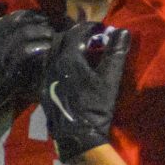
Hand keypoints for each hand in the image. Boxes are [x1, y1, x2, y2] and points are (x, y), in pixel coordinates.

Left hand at [39, 22, 134, 163]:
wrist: (77, 136)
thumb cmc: (96, 107)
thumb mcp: (110, 79)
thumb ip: (116, 53)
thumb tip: (123, 31)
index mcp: (68, 57)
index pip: (76, 32)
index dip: (90, 28)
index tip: (101, 29)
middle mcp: (52, 63)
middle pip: (60, 38)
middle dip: (75, 34)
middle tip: (89, 38)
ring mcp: (44, 76)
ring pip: (51, 51)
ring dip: (64, 46)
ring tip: (78, 51)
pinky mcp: (42, 88)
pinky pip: (46, 65)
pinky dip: (57, 60)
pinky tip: (67, 69)